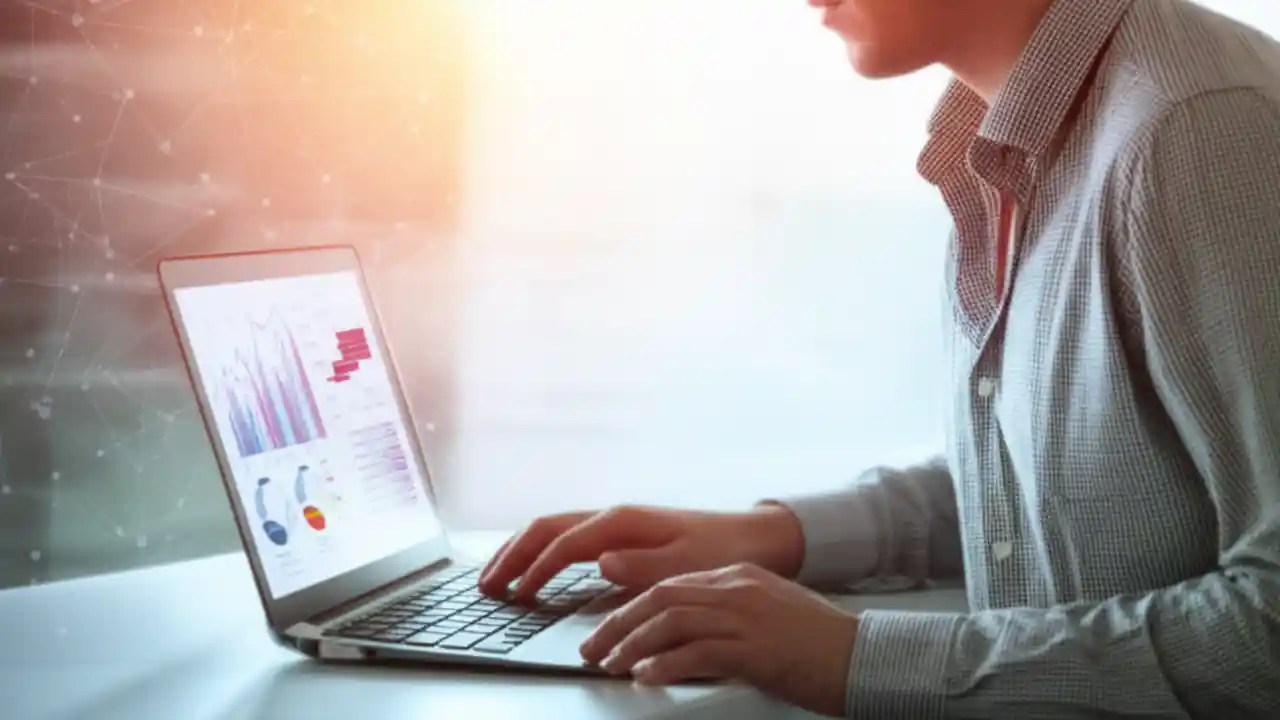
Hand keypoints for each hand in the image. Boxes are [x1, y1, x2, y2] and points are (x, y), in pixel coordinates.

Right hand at [479, 504, 804, 603]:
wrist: (756, 538)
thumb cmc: (723, 552)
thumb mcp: (687, 564)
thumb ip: (642, 566)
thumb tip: (601, 563)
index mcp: (625, 522)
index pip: (564, 543)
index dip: (535, 569)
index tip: (515, 595)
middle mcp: (614, 517)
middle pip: (546, 528)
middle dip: (511, 555)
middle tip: (485, 586)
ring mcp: (616, 524)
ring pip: (553, 530)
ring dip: (520, 552)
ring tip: (497, 579)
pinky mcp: (622, 535)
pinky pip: (568, 540)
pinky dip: (542, 553)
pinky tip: (535, 573)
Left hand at [580, 563, 857, 717]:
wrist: (866, 656)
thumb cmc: (820, 643)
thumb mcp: (769, 611)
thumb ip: (729, 612)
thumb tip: (684, 635)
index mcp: (739, 577)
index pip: (671, 584)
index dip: (632, 607)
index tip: (609, 628)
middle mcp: (738, 589)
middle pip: (661, 598)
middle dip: (619, 623)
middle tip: (593, 648)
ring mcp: (746, 617)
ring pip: (671, 622)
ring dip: (632, 645)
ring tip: (610, 665)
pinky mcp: (754, 650)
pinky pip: (696, 653)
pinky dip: (664, 665)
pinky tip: (646, 678)